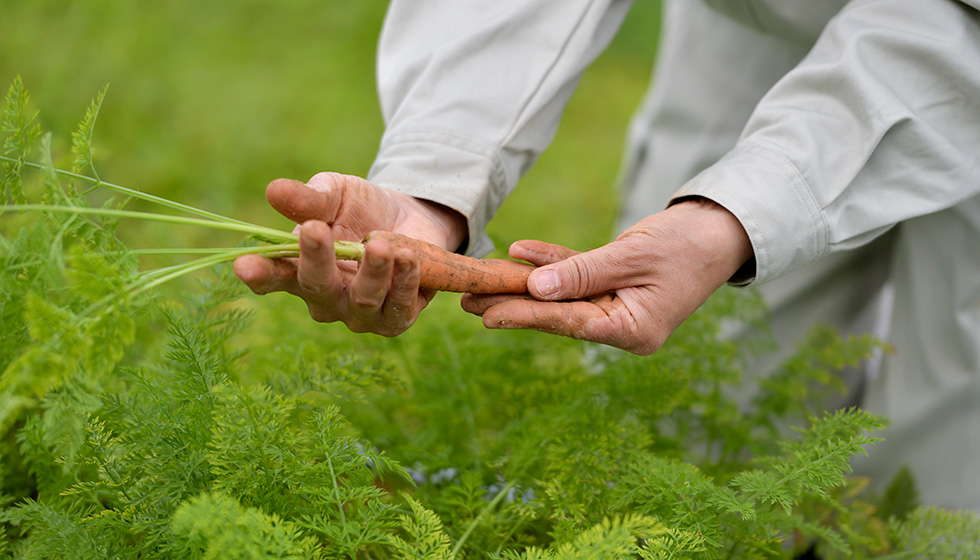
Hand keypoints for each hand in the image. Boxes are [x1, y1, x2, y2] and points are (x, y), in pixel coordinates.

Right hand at [233, 173, 466, 335]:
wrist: (411, 217)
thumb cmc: (361, 208)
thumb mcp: (335, 194)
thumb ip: (309, 198)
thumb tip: (275, 190)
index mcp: (299, 269)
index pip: (273, 277)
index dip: (259, 274)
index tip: (244, 265)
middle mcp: (325, 299)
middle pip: (316, 288)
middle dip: (316, 260)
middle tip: (316, 229)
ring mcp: (360, 314)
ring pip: (363, 301)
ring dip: (373, 272)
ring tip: (381, 244)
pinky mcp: (395, 319)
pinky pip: (399, 308)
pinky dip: (405, 283)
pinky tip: (407, 257)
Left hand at [460, 198, 752, 354]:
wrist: (722, 228)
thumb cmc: (687, 244)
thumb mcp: (633, 256)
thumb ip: (583, 272)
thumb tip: (536, 288)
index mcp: (633, 330)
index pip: (569, 323)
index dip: (525, 317)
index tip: (486, 314)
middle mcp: (623, 325)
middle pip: (559, 314)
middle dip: (513, 305)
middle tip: (467, 301)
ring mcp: (618, 306)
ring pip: (562, 295)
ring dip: (524, 284)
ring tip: (482, 280)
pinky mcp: (615, 284)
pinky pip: (576, 275)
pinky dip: (552, 263)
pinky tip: (520, 252)